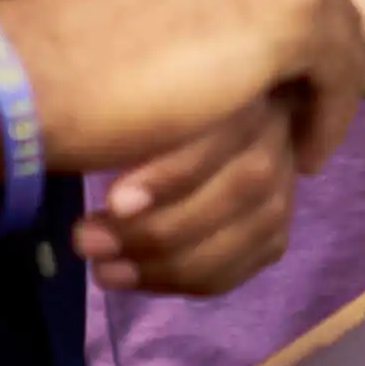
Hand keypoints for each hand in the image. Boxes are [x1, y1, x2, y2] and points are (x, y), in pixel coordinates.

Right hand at [0, 0, 363, 180]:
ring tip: (290, 126)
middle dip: (285, 32)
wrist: (33, 72)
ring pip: (324, 18)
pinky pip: (340, 66)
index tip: (234, 42)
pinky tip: (306, 153)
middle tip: (273, 94)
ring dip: (310, 75)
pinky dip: (329, 111)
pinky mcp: (296, 5)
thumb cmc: (44, 19)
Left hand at [78, 98, 303, 295]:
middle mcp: (275, 129)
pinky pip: (244, 264)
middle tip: (87, 241)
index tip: (112, 203)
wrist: (147, 112)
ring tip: (102, 269)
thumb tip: (82, 123)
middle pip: (245, 187)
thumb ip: (124, 90)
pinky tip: (138, 280)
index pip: (226, 131)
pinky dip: (191, 280)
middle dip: (163, 228)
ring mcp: (282, 182)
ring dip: (171, 264)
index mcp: (242, 85)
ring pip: (251, 231)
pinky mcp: (274, 226)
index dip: (173, 175)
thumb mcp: (128, 86)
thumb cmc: (130, 96)